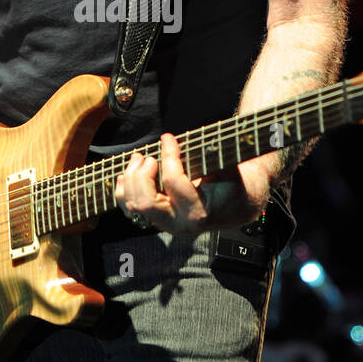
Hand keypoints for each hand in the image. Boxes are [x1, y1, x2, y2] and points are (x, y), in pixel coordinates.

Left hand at [114, 133, 271, 234]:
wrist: (239, 205)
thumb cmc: (237, 184)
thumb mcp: (231, 169)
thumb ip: (210, 156)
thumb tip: (178, 140)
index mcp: (199, 212)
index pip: (173, 181)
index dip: (168, 155)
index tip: (168, 137)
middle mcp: (179, 223)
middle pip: (144, 201)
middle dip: (141, 174)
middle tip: (149, 156)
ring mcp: (165, 224)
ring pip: (133, 206)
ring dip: (130, 179)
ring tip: (139, 158)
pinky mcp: (158, 220)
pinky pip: (131, 210)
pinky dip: (123, 191)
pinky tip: (126, 174)